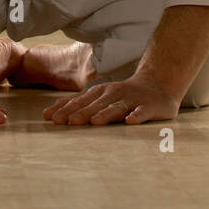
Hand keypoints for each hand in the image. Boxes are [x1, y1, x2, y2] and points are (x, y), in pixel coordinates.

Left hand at [42, 71, 180, 125]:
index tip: (50, 118)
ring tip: (94, 123)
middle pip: (95, 105)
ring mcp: (132, 100)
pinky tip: (130, 122)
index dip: (65, 109)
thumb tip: (52, 112)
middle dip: (81, 113)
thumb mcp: (101, 97)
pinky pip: (142, 112)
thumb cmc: (124, 95)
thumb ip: (80, 104)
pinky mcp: (149, 107)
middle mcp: (114, 94)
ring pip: (117, 108)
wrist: (158, 85)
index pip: (79, 101)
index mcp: (100, 93)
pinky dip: (136, 116)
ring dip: (105, 114)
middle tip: (67, 123)